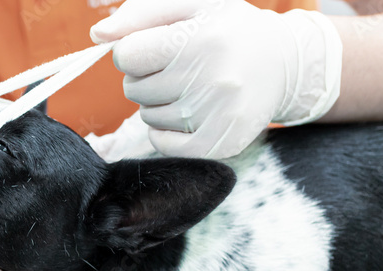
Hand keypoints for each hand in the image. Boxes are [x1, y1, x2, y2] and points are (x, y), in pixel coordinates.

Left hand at [91, 0, 342, 158]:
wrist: (285, 64)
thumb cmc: (228, 31)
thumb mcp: (191, 7)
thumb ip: (141, 14)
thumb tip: (97, 34)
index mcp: (201, 40)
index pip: (126, 55)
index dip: (134, 52)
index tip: (156, 49)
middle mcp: (211, 79)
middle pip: (134, 88)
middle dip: (147, 77)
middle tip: (179, 68)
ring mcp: (216, 116)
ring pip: (147, 117)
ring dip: (158, 103)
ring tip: (192, 88)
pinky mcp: (219, 144)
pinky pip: (162, 144)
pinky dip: (165, 131)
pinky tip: (189, 113)